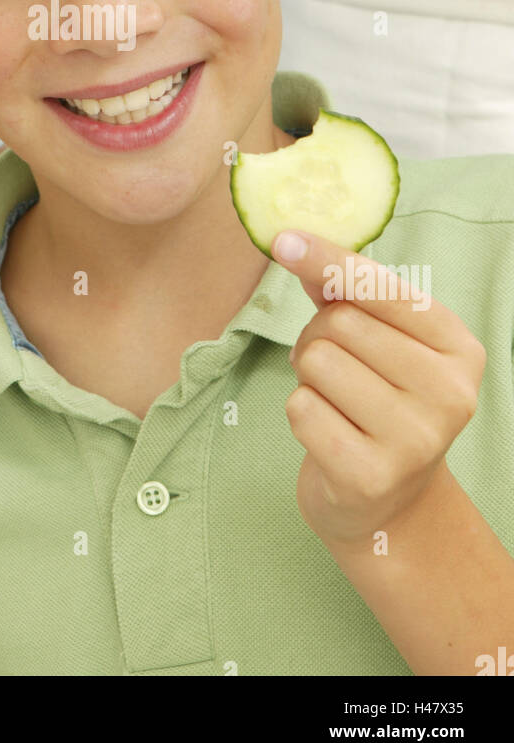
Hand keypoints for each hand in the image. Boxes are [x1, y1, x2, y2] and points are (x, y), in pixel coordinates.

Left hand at [271, 229, 485, 545]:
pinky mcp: (370, 475)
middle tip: (335, 368)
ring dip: (308, 376)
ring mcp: (415, 439)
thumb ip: (344, 293)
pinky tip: (329, 434)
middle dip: (317, 337)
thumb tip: (294, 244)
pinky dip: (300, 413)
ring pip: (316, 361)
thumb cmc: (379, 400)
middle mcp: (449, 394)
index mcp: (459, 348)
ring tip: (334, 400)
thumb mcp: (380, 342)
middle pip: (340, 322)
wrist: (388, 503)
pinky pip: (300, 407)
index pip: (383, 288)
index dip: (328, 259)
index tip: (284, 239)